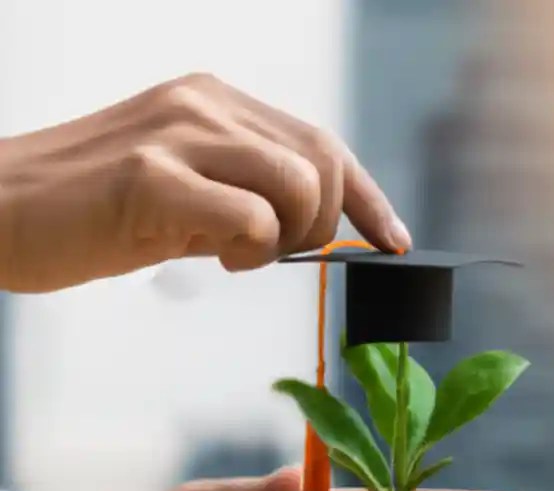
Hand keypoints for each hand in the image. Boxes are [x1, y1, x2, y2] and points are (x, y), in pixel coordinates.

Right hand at [0, 72, 408, 292]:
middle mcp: (203, 105)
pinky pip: (250, 216)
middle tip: (274, 254)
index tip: (393, 239)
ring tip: (233, 254)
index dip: (368, 196)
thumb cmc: (92, 211)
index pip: (322, 143)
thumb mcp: (184, 190)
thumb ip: (246, 195)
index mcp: (215, 102)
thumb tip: (317, 230)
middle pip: (324, 162)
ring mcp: (177, 135)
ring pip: (299, 185)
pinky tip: (209, 257)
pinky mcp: (150, 176)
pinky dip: (249, 250)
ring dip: (285, 237)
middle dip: (324, 225)